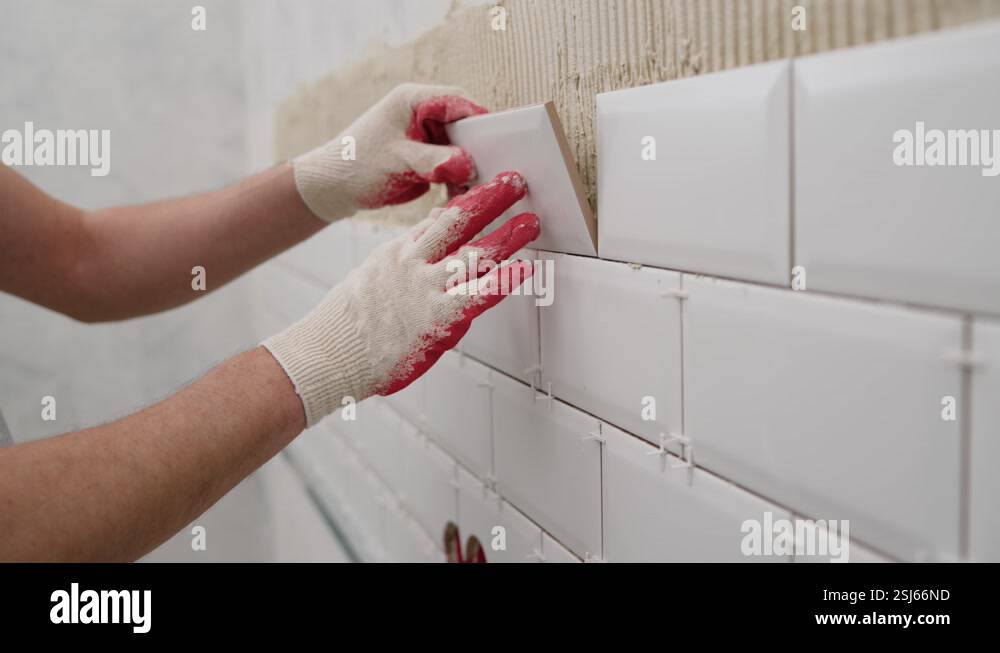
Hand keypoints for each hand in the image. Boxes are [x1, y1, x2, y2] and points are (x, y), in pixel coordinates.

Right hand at [264, 172, 539, 425]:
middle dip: (490, 199)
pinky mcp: (437, 320)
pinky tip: (525, 270)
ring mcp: (426, 290)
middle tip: (516, 181)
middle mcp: (413, 264)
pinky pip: (478, 295)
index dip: (468, 200)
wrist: (326, 355)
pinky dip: (504, 281)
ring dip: (507, 235)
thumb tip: (428, 253)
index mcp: (397, 253)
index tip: (488, 184)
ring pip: (474, 254)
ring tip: (531, 221)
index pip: (438, 219)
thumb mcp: (373, 280)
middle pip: (457, 221)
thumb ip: (405, 264)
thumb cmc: (346, 326)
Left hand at [292, 83, 486, 222]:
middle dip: (475, 150)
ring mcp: (425, 136)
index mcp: (413, 100)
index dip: (479, 122)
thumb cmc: (355, 166)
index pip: (458, 102)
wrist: (332, 188)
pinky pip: (451, 164)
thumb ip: (434, 161)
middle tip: (484, 174)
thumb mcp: (398, 163)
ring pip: (461, 148)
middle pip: (464, 126)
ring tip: (468, 189)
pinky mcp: (425, 156)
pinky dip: (456, 180)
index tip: (498, 144)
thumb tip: (468, 165)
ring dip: (466, 169)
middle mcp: (422, 113)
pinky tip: (455, 195)